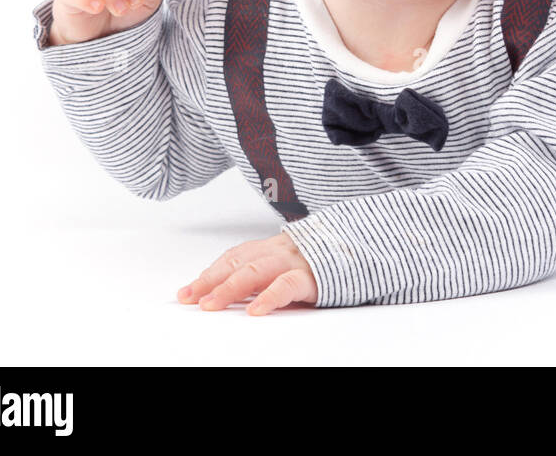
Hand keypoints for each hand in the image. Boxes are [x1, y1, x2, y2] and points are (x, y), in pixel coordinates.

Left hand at [176, 232, 318, 315]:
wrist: (368, 246)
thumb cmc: (328, 261)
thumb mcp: (294, 264)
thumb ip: (269, 274)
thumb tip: (232, 294)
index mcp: (275, 247)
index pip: (235, 257)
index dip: (210, 273)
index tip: (187, 292)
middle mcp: (282, 250)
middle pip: (240, 263)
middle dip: (212, 281)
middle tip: (190, 299)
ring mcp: (298, 260)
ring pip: (257, 270)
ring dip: (231, 288)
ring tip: (212, 305)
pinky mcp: (315, 275)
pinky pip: (288, 285)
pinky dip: (270, 297)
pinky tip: (256, 310)